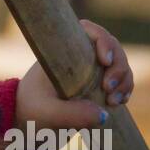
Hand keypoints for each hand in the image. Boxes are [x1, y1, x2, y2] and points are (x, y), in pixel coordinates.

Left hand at [13, 20, 133, 129]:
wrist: (25, 120)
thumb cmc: (30, 109)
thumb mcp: (47, 113)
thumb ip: (71, 114)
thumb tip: (104, 114)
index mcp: (63, 51)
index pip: (89, 30)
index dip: (103, 40)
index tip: (105, 61)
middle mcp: (80, 56)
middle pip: (112, 47)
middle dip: (118, 66)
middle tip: (109, 89)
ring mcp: (91, 70)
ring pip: (120, 64)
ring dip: (124, 80)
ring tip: (113, 102)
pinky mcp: (98, 85)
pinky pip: (120, 80)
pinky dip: (124, 89)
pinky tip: (119, 102)